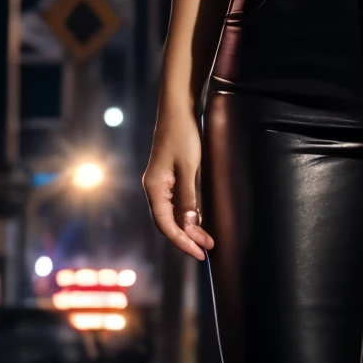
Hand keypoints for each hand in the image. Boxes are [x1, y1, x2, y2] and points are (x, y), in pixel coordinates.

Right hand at [142, 109, 214, 261]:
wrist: (178, 110)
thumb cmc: (183, 136)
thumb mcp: (189, 168)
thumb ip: (188, 198)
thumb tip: (189, 225)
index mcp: (154, 187)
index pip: (165, 224)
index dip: (182, 241)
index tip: (199, 252)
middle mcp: (154, 188)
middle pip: (168, 222)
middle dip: (188, 237)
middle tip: (207, 250)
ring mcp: (161, 184)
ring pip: (173, 214)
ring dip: (189, 228)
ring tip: (208, 240)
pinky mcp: (170, 178)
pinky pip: (177, 203)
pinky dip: (188, 215)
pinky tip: (200, 221)